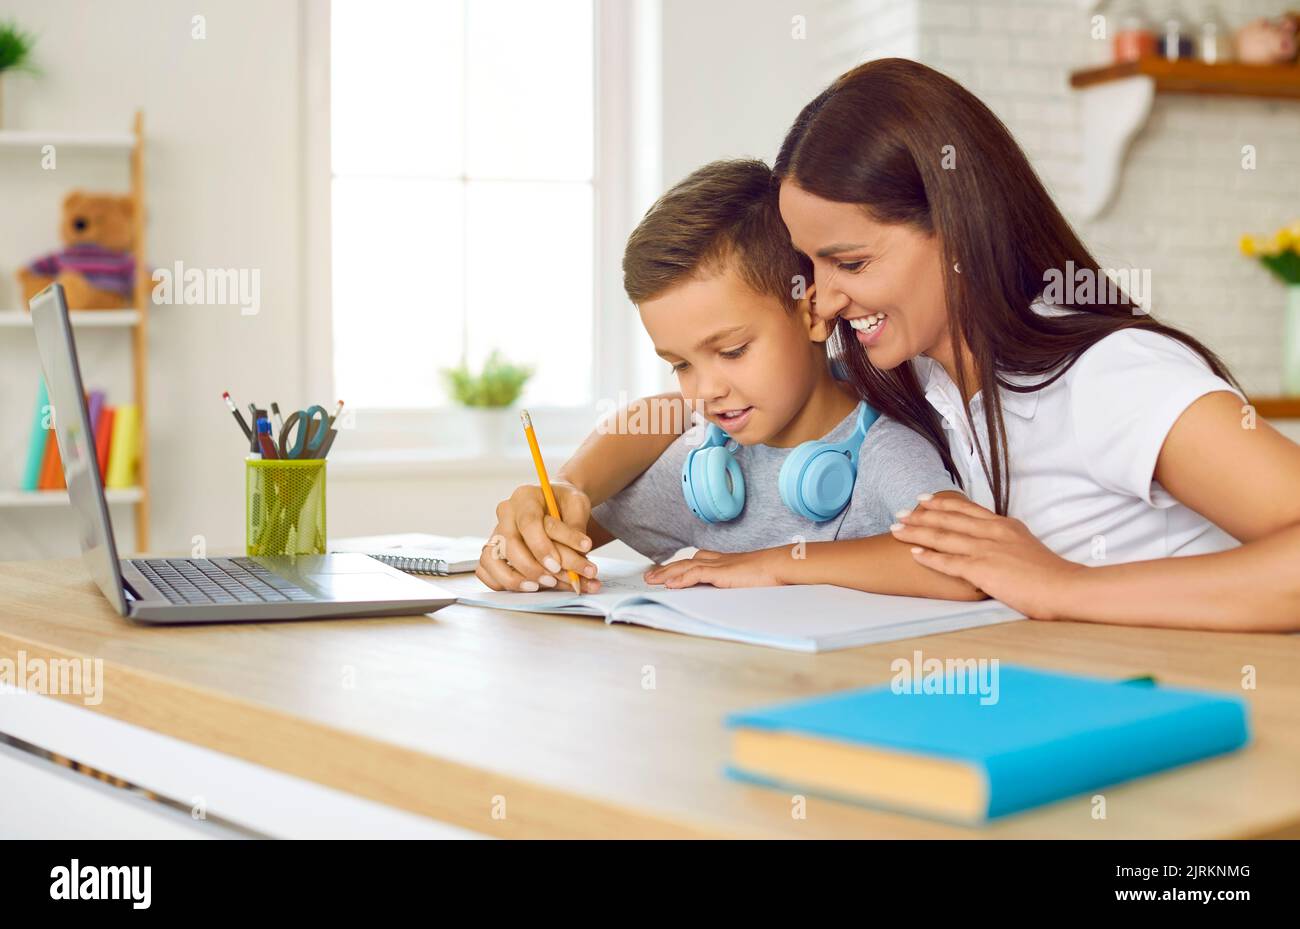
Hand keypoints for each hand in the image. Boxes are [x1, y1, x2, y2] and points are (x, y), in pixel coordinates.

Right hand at [476, 482, 601, 592]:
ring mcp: (496, 532)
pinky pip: (486, 570)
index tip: (558, 566)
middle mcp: (506, 513)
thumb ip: (577, 526)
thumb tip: (581, 551)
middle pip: (508, 544)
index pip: (528, 522)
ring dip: (513, 578)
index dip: (541, 547)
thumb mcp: (578, 506)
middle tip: (553, 580)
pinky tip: (523, 587)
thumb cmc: (566, 504)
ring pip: (491, 558)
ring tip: (537, 587)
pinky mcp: (493, 550)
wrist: (557, 506)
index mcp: (525, 497)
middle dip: (531, 567)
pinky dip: (501, 582)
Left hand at [643, 547, 788, 588]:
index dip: (681, 565)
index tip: (668, 571)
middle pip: (686, 562)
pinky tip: (670, 585)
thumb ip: (737, 585)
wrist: (781, 566)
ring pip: (686, 566)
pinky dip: (681, 578)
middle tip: (650, 575)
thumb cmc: (771, 575)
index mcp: (726, 562)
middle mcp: (719, 560)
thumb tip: (734, 596)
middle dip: (667, 569)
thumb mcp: (749, 581)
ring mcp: (720, 565)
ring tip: (652, 580)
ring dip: (667, 573)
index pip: (698, 560)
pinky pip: (696, 574)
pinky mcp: (721, 572)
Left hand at [889, 494, 1083, 619]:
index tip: (924, 499)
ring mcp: (986, 549)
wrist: (1066, 588)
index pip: (967, 509)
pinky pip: (948, 561)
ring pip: (943, 536)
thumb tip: (999, 549)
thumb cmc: (1052, 576)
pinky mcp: (982, 568)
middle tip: (900, 511)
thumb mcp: (1028, 549)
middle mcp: (993, 532)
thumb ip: (1009, 544)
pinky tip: (912, 553)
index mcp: (1005, 525)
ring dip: (916, 531)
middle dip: (921, 514)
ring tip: (896, 527)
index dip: (943, 503)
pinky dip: (928, 556)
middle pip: (949, 518)